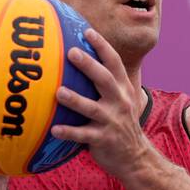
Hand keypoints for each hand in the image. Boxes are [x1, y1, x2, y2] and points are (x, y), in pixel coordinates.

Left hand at [50, 28, 153, 182]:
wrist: (135, 157)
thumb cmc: (119, 125)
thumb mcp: (121, 101)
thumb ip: (107, 84)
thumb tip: (82, 60)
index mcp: (123, 90)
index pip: (115, 64)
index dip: (102, 46)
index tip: (88, 31)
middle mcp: (119, 103)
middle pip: (105, 79)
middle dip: (89, 65)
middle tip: (71, 52)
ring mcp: (112, 121)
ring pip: (92, 108)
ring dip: (75, 100)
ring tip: (59, 92)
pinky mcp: (103, 140)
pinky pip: (83, 135)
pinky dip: (69, 132)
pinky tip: (54, 129)